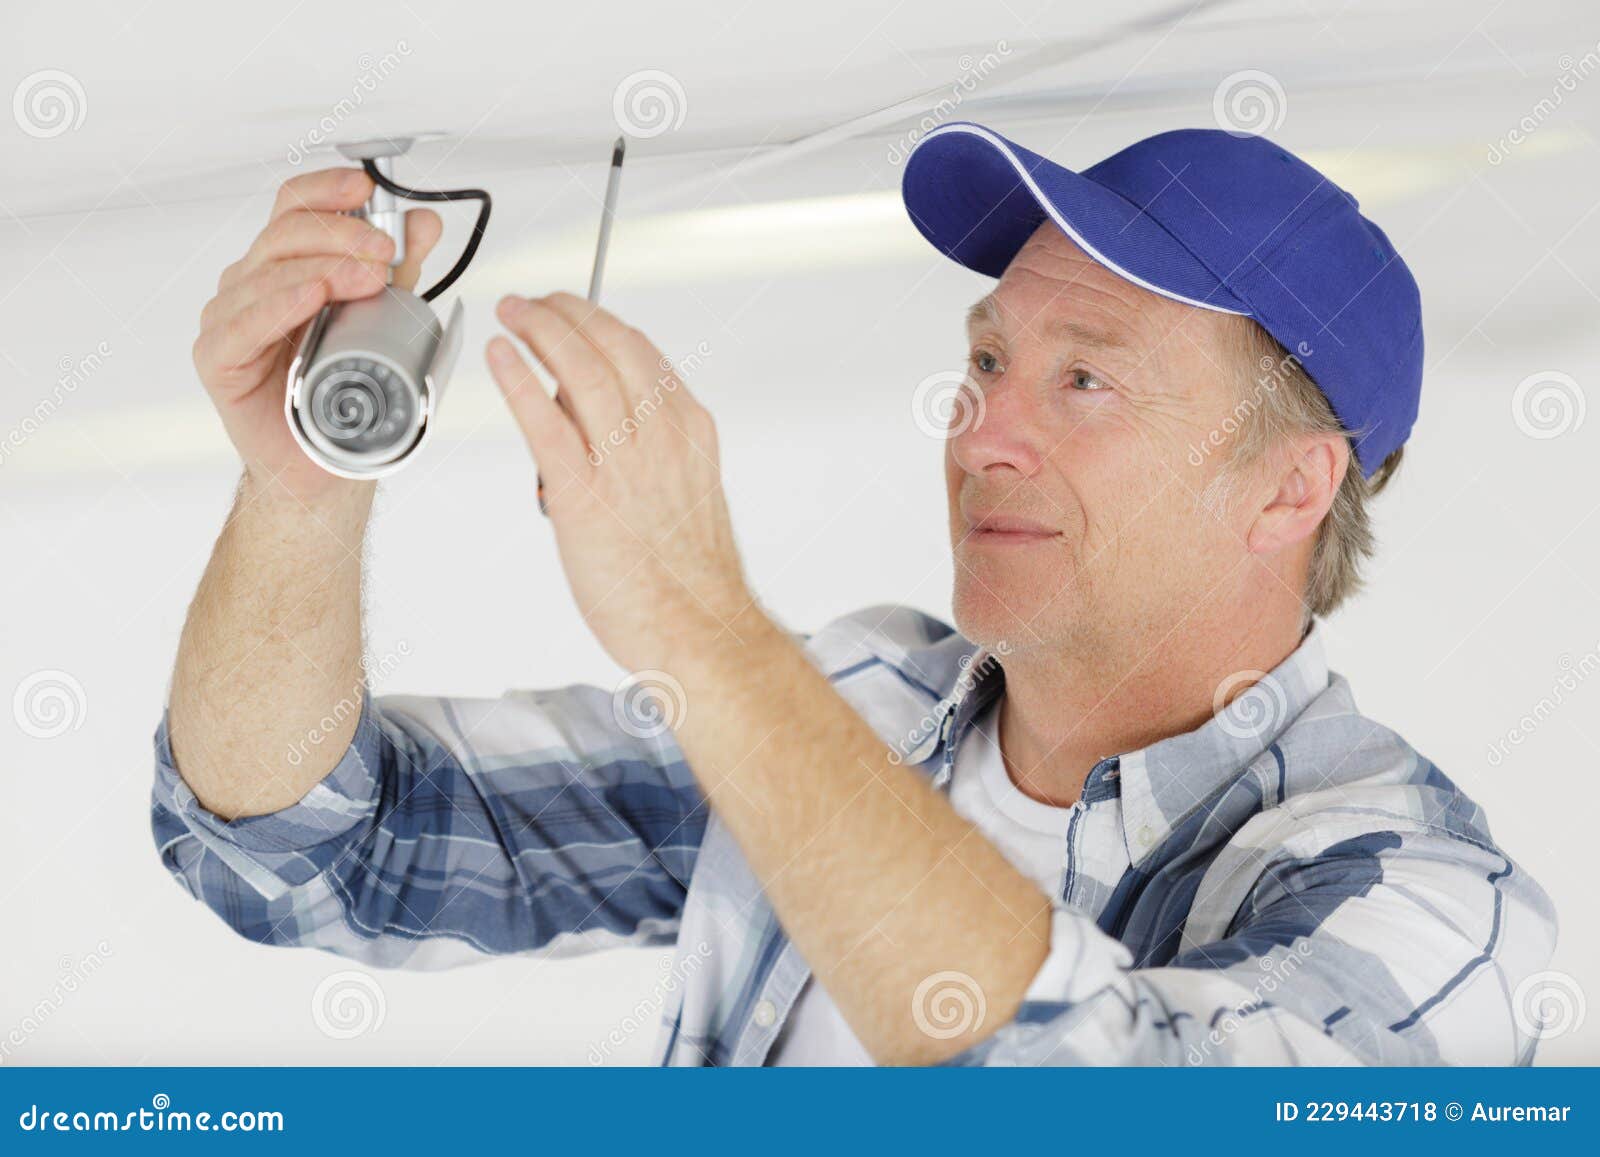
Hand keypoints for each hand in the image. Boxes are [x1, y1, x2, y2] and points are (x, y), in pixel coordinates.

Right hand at [192, 167, 441, 503]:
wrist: (326, 459)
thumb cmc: (345, 387)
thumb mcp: (382, 317)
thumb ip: (399, 269)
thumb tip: (423, 222)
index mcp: (284, 264)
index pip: (295, 206)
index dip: (328, 189)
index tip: (368, 186)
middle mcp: (250, 282)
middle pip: (285, 233)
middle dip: (341, 234)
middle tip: (385, 250)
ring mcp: (229, 317)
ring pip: (268, 272)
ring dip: (323, 266)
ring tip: (368, 276)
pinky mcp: (218, 358)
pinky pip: (244, 323)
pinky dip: (281, 304)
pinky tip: (312, 296)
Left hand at [485, 292, 758, 673]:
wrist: (697, 628)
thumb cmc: (690, 577)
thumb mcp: (689, 493)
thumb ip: (654, 453)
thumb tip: (607, 432)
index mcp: (688, 431)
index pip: (641, 352)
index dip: (600, 323)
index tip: (575, 314)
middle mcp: (660, 435)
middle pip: (610, 345)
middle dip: (566, 312)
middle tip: (534, 302)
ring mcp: (623, 461)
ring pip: (579, 368)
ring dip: (540, 328)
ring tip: (513, 312)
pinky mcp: (583, 495)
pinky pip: (545, 422)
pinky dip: (519, 380)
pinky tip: (500, 356)